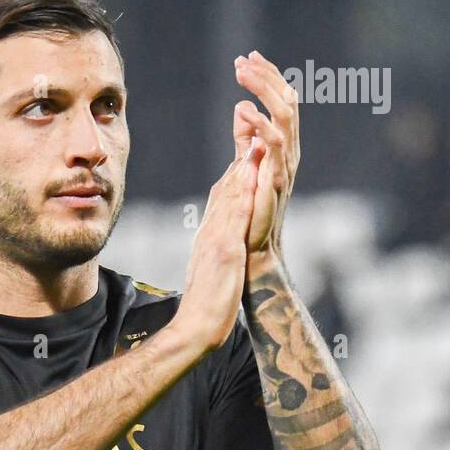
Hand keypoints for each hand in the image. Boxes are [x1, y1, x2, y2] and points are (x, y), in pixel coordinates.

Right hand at [171, 147, 260, 356]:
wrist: (195, 330)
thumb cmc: (207, 307)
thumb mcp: (215, 271)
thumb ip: (218, 251)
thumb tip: (224, 241)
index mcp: (211, 237)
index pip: (224, 197)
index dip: (236, 169)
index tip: (246, 144)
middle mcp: (211, 232)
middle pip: (226, 187)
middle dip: (239, 154)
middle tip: (249, 119)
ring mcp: (216, 239)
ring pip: (230, 193)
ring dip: (242, 161)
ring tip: (254, 131)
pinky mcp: (224, 251)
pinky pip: (235, 215)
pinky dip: (243, 190)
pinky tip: (251, 171)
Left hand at [233, 50, 299, 257]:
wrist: (255, 245)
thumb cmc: (251, 209)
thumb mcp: (246, 163)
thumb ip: (246, 138)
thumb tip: (242, 111)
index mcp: (284, 144)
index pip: (282, 100)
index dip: (267, 76)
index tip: (247, 58)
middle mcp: (290, 149)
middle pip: (287, 100)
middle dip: (265, 76)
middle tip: (242, 61)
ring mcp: (285, 163)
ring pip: (285, 114)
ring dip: (263, 90)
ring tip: (242, 74)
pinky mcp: (276, 178)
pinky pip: (274, 143)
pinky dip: (260, 123)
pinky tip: (243, 110)